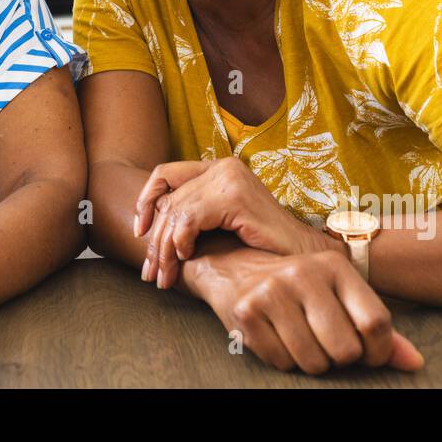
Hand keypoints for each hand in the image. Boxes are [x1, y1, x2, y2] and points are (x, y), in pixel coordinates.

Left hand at [135, 157, 341, 287]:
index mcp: (219, 167)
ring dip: (165, 248)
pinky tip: (187, 257)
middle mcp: (223, 166)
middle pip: (168, 199)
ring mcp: (230, 179)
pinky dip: (182, 240)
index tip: (140, 232)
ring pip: (176, 212)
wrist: (301, 255)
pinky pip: (190, 218)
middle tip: (150, 271)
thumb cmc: (261, 245)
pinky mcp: (235, 197)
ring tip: (165, 275)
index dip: (146, 201)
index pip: (164, 173)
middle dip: (155, 238)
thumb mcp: (220, 224)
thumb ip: (192, 215)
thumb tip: (149, 229)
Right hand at [189, 246, 423, 374]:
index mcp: (334, 264)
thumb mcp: (338, 294)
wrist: (233, 267)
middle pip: (346, 349)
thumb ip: (376, 327)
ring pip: (314, 362)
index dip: (379, 351)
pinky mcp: (247, 311)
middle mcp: (303, 272)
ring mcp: (272, 291)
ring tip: (302, 339)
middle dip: (341, 358)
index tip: (369, 354)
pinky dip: (284, 360)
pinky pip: (282, 363)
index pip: (375, 322)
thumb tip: (415, 364)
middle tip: (328, 344)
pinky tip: (277, 337)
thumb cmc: (298, 287)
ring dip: (312, 362)